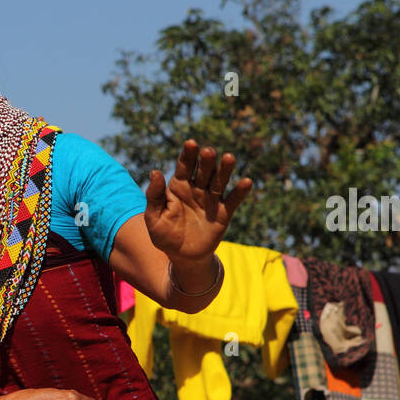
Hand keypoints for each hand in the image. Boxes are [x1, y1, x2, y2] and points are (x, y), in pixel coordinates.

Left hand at [144, 140, 251, 262]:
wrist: (182, 257)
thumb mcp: (153, 218)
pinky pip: (233, 200)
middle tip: (208, 152)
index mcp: (179, 186)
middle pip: (204, 171)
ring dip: (225, 169)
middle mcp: (197, 189)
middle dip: (206, 161)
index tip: (191, 143)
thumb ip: (154, 196)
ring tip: (229, 158)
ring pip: (219, 181)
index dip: (188, 155)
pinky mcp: (224, 213)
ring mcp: (211, 199)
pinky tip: (246, 182)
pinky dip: (240, 191)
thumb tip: (154, 172)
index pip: (184, 166)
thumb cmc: (164, 235)